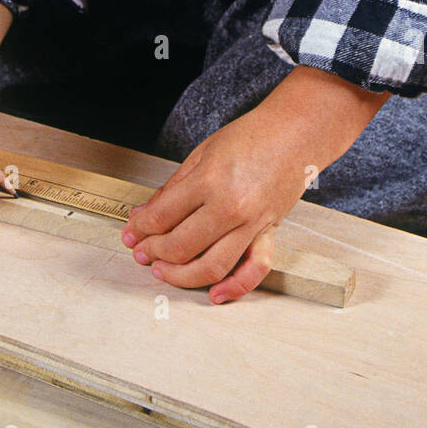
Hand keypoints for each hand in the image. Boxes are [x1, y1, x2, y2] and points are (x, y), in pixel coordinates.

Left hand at [121, 101, 312, 302]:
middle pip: (180, 245)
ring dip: (180, 275)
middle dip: (153, 251)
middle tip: (140, 250)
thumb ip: (173, 187)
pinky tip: (214, 294)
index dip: (140, 227)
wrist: (294, 134)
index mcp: (208, 181)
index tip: (132, 230)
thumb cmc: (250, 137)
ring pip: (211, 266)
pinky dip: (234, 288)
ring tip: (163, 271)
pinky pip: (254, 269)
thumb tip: (147, 213)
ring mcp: (252, 224)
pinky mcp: (269, 233)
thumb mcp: (201, 153)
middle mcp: (230, 207)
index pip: (162, 216)